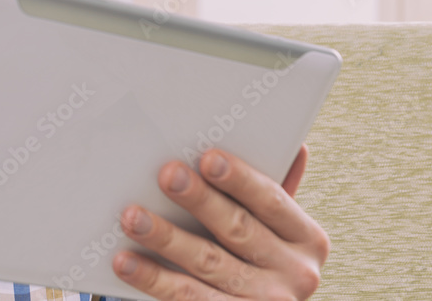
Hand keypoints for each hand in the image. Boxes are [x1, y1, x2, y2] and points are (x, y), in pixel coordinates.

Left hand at [112, 146, 329, 299]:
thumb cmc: (263, 259)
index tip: (208, 157)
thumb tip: (293, 145)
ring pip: (206, 264)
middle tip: (167, 175)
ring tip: (131, 216)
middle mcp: (295, 274)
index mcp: (307, 239)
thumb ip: (277, 192)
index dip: (239, 179)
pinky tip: (125, 261)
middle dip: (199, 200)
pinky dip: (152, 278)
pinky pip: (186, 298)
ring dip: (165, 238)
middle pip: (237, 229)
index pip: (271, 200)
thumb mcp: (279, 230)